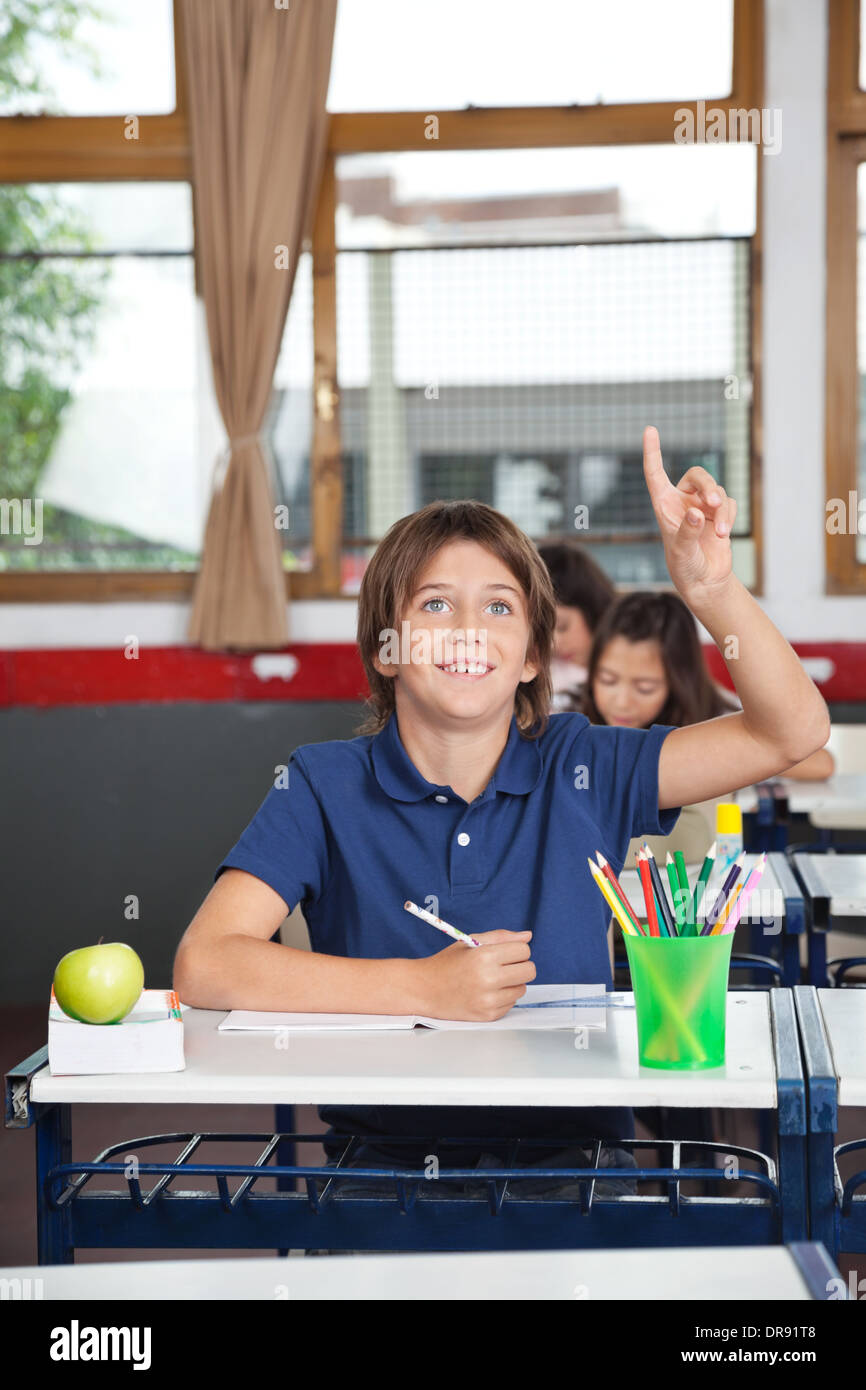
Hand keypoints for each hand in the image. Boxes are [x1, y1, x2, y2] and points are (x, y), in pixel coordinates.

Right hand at [415, 929, 535, 1021]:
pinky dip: (503, 998)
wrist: (424, 989)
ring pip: (522, 988)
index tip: (507, 953)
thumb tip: (527, 936)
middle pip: (529, 971)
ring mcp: (489, 1000)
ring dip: (511, 983)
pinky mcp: (489, 1015)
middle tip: (503, 966)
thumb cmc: (447, 963)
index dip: (516, 950)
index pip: (524, 951)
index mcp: (484, 956)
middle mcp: (488, 979)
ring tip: (491, 980)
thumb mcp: (470, 941)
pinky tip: (486, 993)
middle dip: (520, 966)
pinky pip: (511, 1004)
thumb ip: (501, 937)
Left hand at [642, 426, 736, 595]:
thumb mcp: (681, 552)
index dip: (652, 452)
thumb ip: (686, 532)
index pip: (655, 474)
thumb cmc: (685, 566)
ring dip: (722, 509)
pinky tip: (723, 534)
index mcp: (664, 505)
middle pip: (698, 475)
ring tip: (721, 532)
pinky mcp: (719, 514)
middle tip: (713, 502)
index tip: (649, 430)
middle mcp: (682, 501)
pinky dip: (729, 516)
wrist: (704, 581)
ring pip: (718, 491)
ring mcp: (702, 506)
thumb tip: (695, 513)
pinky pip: (730, 503)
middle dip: (709, 486)